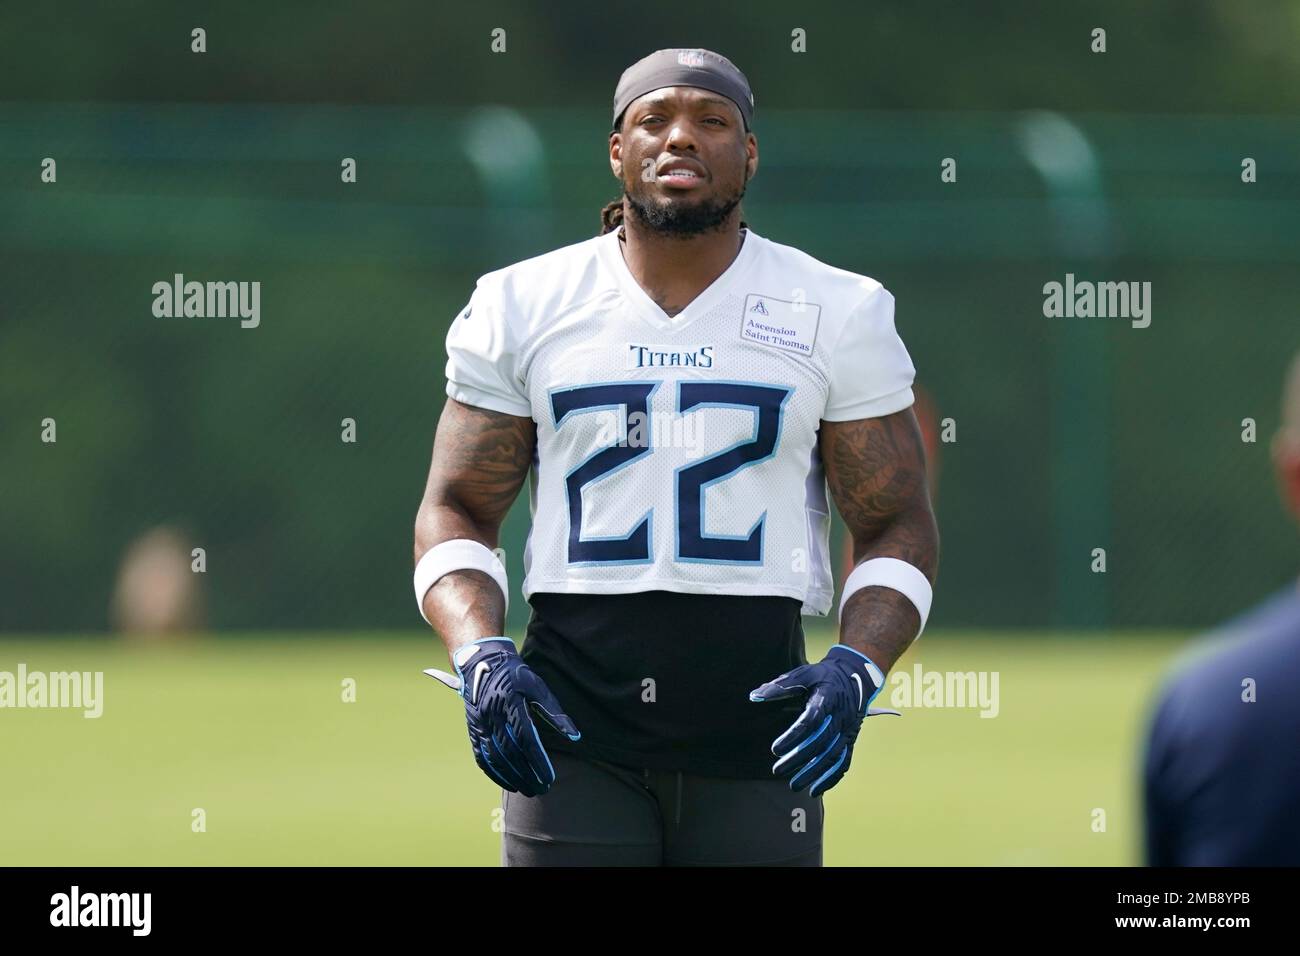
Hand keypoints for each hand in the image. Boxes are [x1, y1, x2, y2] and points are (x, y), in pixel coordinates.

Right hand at [424, 637, 579, 796]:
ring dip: (512, 777)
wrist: (482, 662)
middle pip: (510, 753)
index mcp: (510, 703)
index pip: (526, 740)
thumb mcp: (537, 686)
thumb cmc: (515, 673)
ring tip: (527, 790)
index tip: (549, 778)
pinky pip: (482, 756)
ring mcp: (480, 724)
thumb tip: (575, 736)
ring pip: (495, 758)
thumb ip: (555, 712)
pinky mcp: (473, 729)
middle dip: (527, 774)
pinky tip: (507, 782)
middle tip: (542, 790)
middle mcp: (492, 716)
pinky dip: (495, 772)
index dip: (538, 761)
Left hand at [749, 644, 898, 796]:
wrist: (856, 676)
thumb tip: (754, 696)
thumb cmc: (824, 676)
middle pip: (820, 743)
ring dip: (813, 773)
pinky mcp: (850, 740)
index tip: (775, 749)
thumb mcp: (804, 673)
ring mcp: (847, 731)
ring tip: (793, 785)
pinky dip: (830, 778)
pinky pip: (843, 763)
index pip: (811, 722)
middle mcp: (840, 717)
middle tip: (777, 770)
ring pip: (831, 757)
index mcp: (827, 699)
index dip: (793, 737)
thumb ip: (780, 686)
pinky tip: (815, 790)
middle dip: (799, 759)